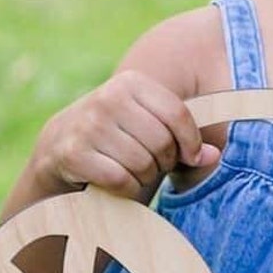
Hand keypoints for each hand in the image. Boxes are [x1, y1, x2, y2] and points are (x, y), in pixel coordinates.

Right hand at [34, 68, 220, 203]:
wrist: (58, 149)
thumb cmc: (118, 140)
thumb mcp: (150, 129)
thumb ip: (185, 140)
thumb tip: (213, 156)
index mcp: (131, 83)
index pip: (178, 115)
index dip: (190, 142)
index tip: (188, 156)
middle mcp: (108, 98)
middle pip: (161, 142)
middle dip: (163, 162)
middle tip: (153, 166)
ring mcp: (88, 125)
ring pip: (142, 163)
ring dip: (144, 177)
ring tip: (135, 172)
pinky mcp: (73, 152)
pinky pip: (120, 179)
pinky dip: (126, 189)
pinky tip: (120, 184)